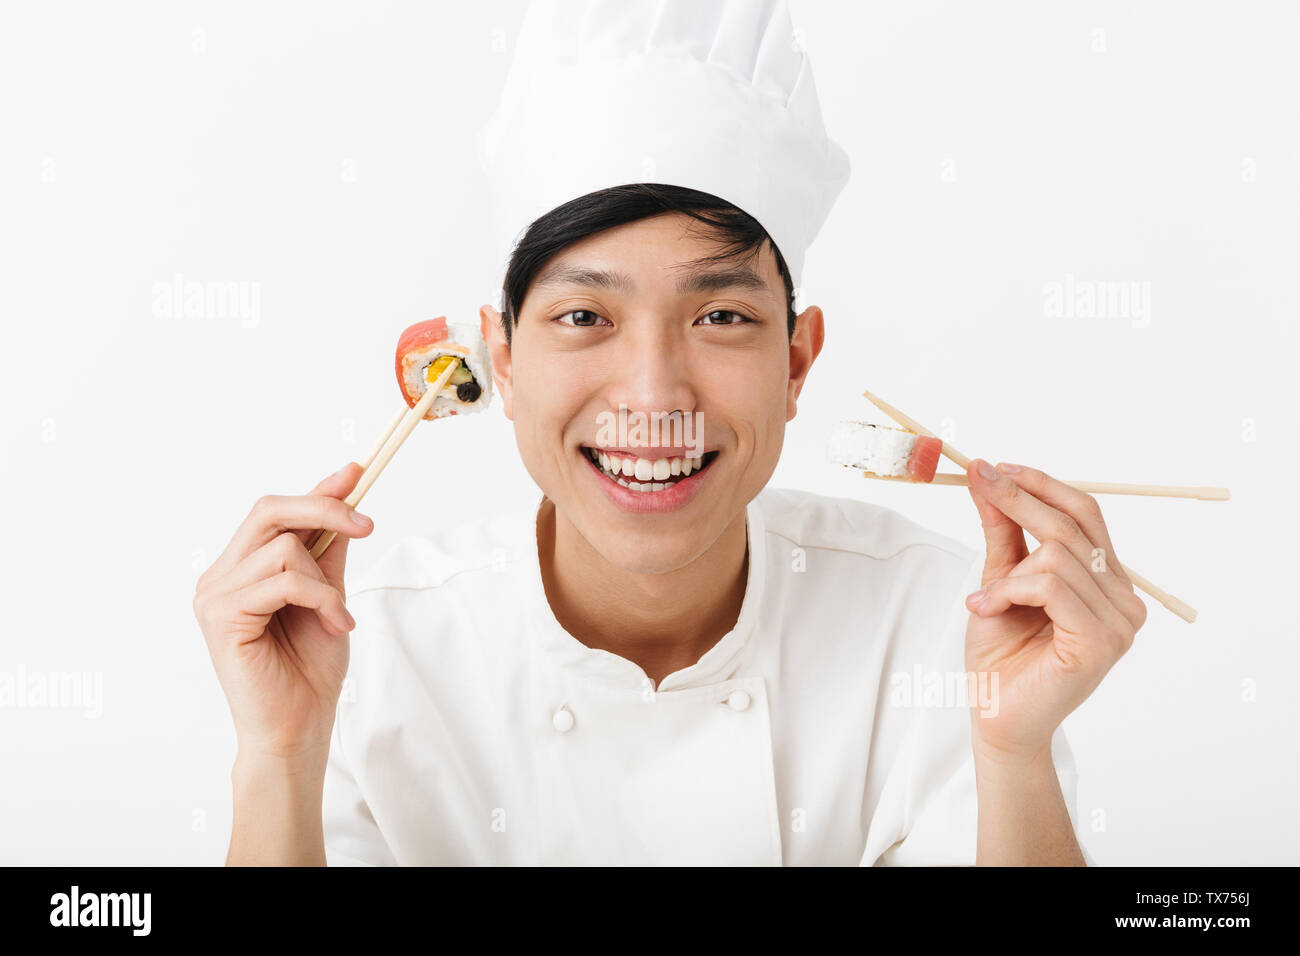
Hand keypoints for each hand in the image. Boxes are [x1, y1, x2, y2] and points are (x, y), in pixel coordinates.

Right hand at [193, 463, 373, 763]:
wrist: (298, 728)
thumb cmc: (309, 670)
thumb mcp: (328, 596)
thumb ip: (328, 550)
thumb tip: (346, 495)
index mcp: (240, 569)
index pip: (273, 511)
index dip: (316, 490)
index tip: (357, 472)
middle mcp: (219, 577)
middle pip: (268, 510)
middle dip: (323, 508)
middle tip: (367, 526)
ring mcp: (214, 596)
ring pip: (283, 548)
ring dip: (326, 581)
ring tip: (338, 616)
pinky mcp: (222, 617)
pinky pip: (283, 582)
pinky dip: (320, 599)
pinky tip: (334, 624)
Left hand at [963, 459, 1146, 764]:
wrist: (995, 717)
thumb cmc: (1001, 656)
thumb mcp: (998, 580)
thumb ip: (1003, 532)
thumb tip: (989, 478)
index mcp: (1108, 581)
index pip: (1085, 514)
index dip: (1042, 485)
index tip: (996, 466)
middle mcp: (1124, 599)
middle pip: (1075, 524)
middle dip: (1021, 498)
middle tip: (978, 479)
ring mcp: (1120, 622)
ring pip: (1058, 555)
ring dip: (1007, 571)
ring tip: (982, 600)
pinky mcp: (1101, 642)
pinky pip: (1051, 586)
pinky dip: (1010, 590)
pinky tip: (986, 610)